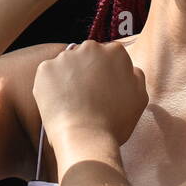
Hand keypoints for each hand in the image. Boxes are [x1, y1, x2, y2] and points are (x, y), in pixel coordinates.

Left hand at [32, 39, 148, 148]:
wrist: (85, 138)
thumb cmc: (115, 123)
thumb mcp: (140, 97)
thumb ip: (136, 76)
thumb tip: (129, 68)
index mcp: (115, 52)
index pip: (109, 56)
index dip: (106, 74)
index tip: (103, 90)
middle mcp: (90, 47)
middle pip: (87, 56)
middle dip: (87, 72)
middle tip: (87, 97)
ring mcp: (65, 57)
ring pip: (67, 64)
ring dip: (69, 78)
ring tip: (73, 103)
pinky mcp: (46, 69)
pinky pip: (49, 74)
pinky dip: (51, 86)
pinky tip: (60, 103)